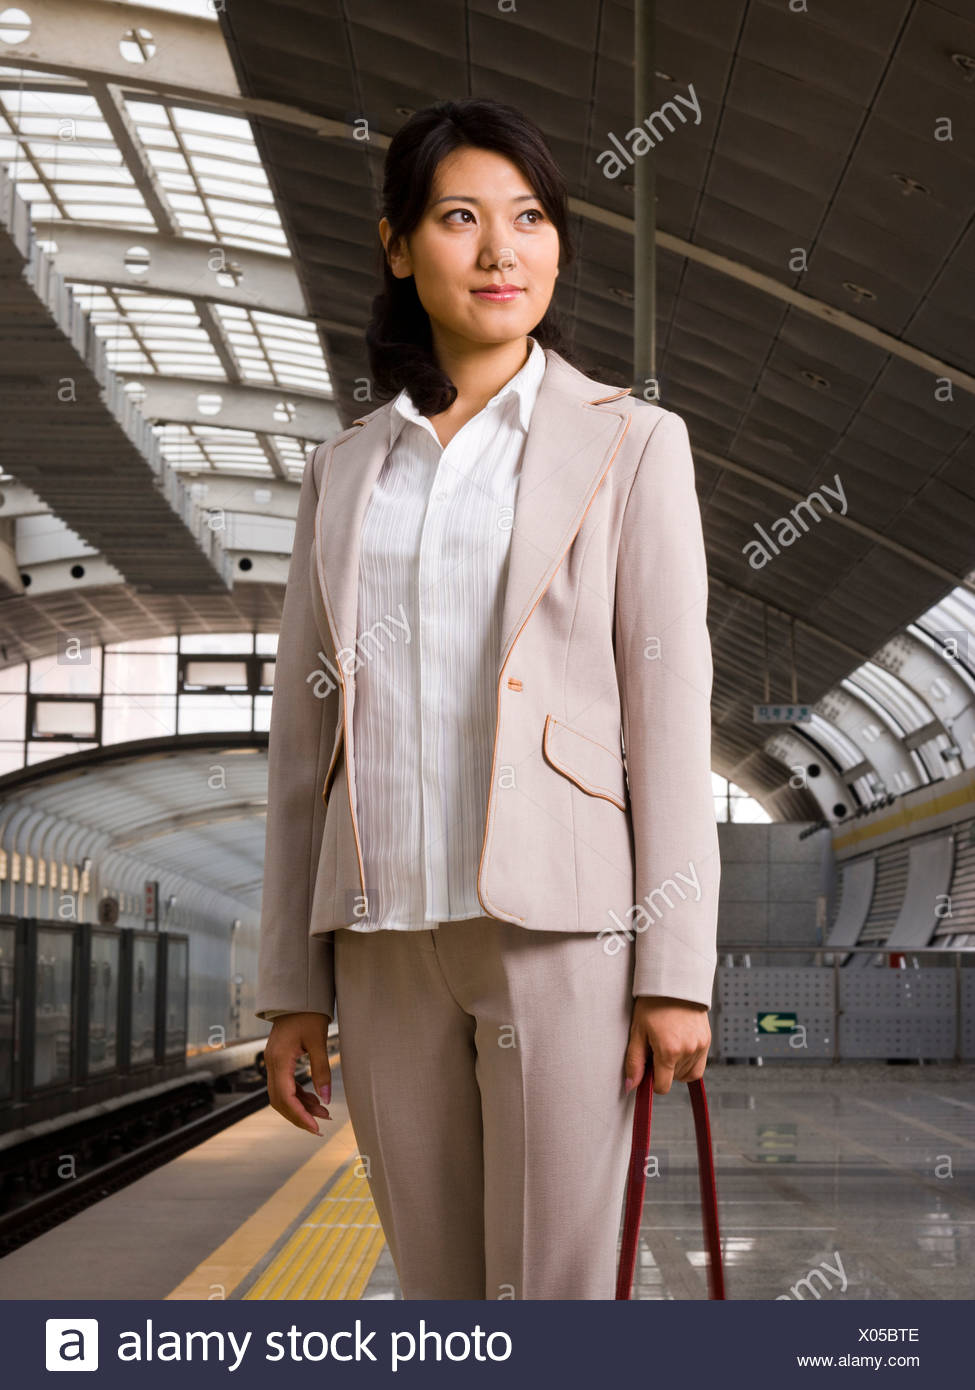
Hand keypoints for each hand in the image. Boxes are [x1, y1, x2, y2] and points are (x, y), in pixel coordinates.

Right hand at [265, 1012, 332, 1134]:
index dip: (299, 1116)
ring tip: (323, 1112)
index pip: (285, 1097)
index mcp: (279, 1059)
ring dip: (300, 1106)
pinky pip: (285, 1084)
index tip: (315, 1128)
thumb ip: (322, 1071)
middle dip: (299, 1115)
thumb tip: (327, 1100)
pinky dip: (298, 1095)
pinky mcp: (278, 1060)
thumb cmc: (308, 1013)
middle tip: (320, 1125)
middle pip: (279, 1101)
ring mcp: (273, 1062)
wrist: (296, 995)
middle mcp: (271, 1063)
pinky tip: (314, 1099)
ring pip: (281, 1094)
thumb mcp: (319, 1041)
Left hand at [624, 995, 710, 1095]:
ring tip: (668, 1044)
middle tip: (656, 1047)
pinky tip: (679, 1046)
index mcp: (669, 1050)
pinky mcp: (707, 1041)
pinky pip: (699, 1065)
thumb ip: (635, 1062)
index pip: (663, 1086)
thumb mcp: (638, 1031)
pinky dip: (688, 1062)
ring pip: (687, 1074)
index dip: (652, 1081)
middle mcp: (688, 1050)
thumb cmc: (653, 1004)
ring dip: (677, 1067)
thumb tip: (631, 1086)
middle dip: (664, 1070)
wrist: (675, 981)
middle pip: (675, 1079)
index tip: (648, 1066)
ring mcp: (700, 1046)